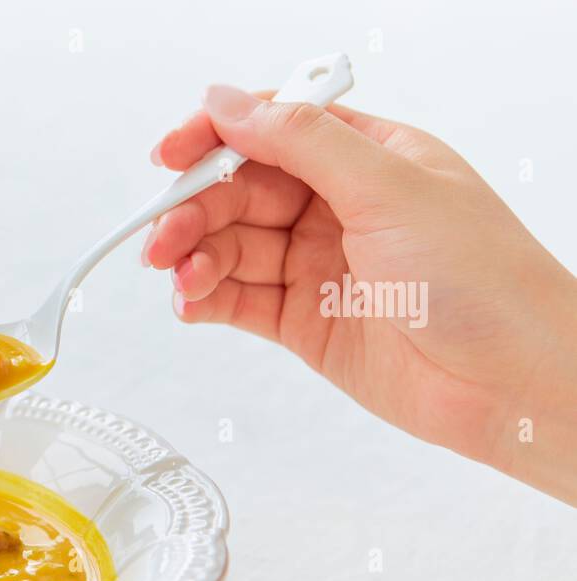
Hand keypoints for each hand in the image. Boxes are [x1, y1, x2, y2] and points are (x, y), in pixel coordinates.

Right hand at [146, 85, 576, 504]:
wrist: (510, 383)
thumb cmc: (482, 280)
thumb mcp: (389, 188)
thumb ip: (302, 143)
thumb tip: (229, 103)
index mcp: (366, 157)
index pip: (272, 129)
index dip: (215, 137)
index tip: (171, 154)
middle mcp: (337, 206)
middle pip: (240, 191)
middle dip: (195, 209)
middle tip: (164, 236)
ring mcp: (318, 265)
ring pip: (232, 247)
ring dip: (195, 257)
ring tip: (179, 276)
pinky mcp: (303, 322)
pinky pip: (237, 300)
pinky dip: (205, 298)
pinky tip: (190, 301)